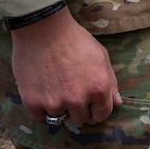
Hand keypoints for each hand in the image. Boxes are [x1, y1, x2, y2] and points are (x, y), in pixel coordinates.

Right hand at [11, 8, 120, 125]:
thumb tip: (117, 103)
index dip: (96, 108)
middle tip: (70, 91)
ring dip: (58, 107)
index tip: (90, 102)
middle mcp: (78, 100)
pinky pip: (39, 117)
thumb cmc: (75, 40)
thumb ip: (111, 82)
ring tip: (54, 87)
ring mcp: (54, 103)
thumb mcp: (101, 56)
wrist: (43, 29)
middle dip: (78, 108)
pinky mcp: (32, 102)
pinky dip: (40, 107)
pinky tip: (41, 91)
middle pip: (81, 119)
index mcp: (99, 89)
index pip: (102, 115)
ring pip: (59, 117)